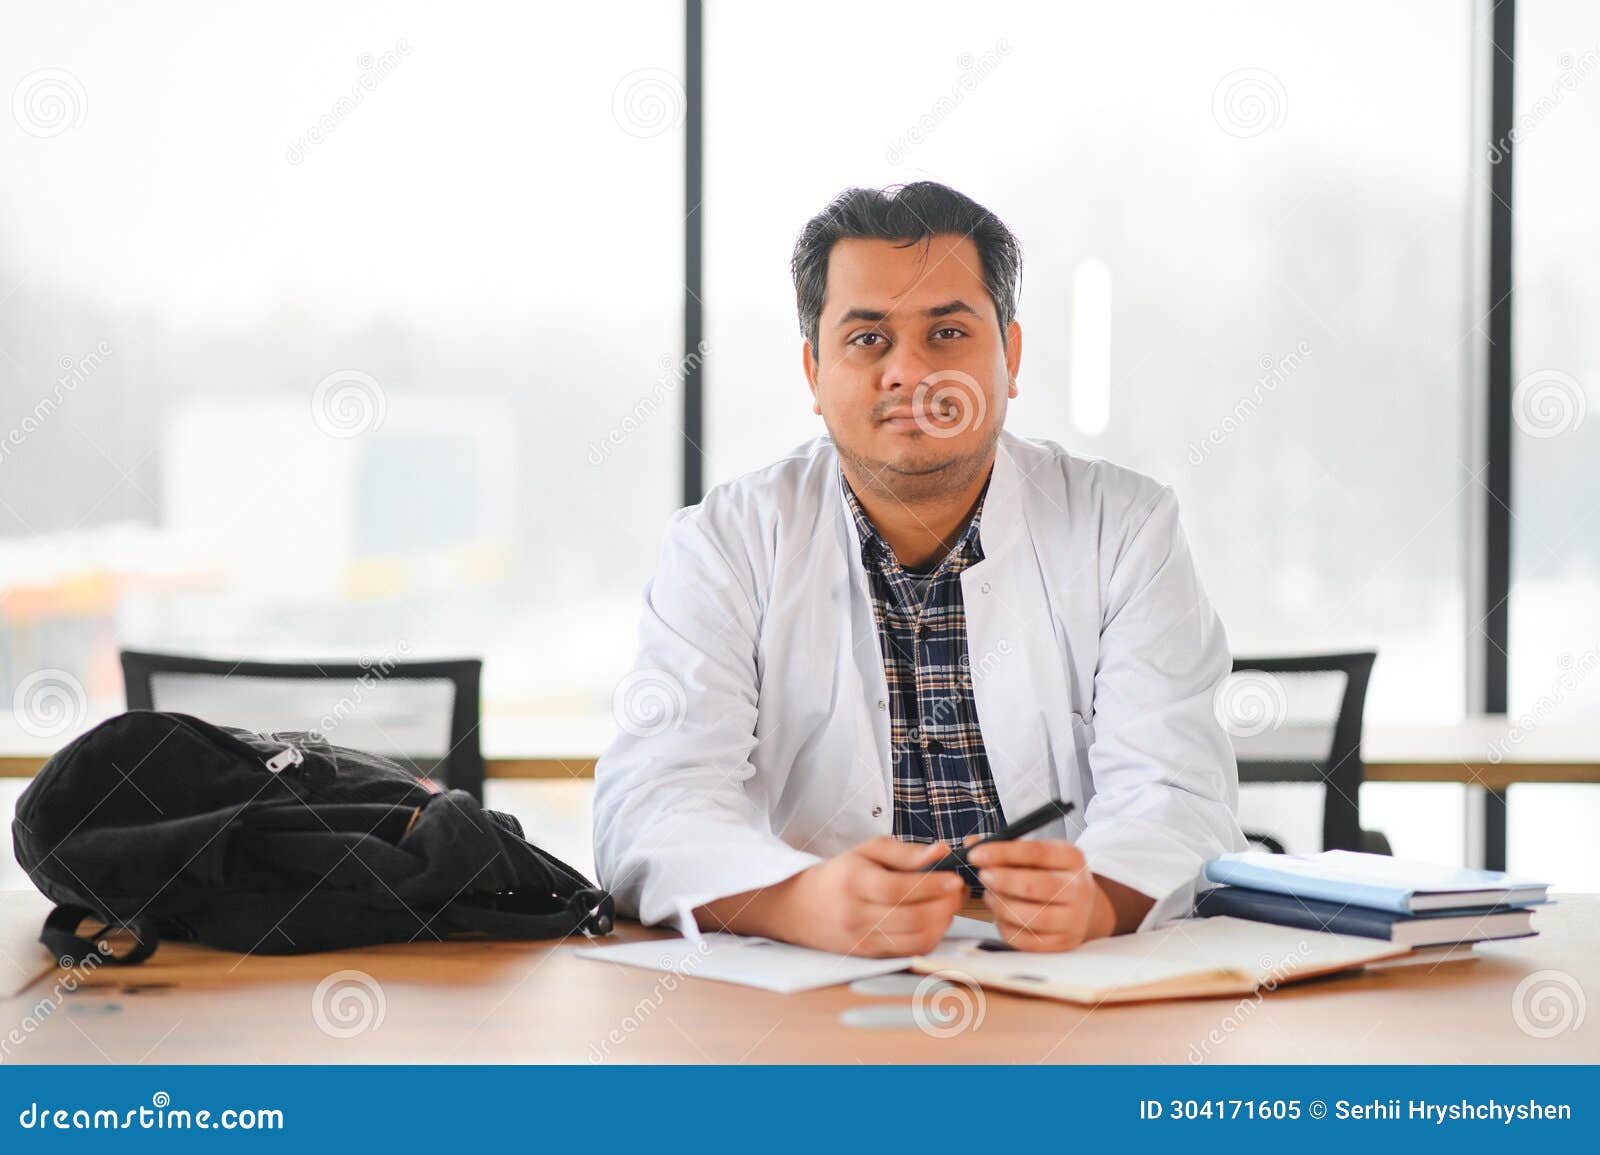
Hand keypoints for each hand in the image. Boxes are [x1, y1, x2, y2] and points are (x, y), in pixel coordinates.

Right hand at [695, 837, 966, 957]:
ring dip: (943, 923)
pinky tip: (935, 920)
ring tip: (949, 904)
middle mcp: (857, 915)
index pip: (899, 889)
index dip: (933, 885)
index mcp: (854, 882)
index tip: (956, 878)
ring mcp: (863, 940)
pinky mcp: (870, 956)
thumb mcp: (867, 851)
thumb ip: (905, 852)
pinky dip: (930, 937)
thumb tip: (941, 851)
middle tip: (958, 890)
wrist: (800, 907)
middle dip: (945, 905)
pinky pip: (910, 951)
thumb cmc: (840, 874)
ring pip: (916, 940)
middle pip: (912, 919)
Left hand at [965, 837, 1116, 951]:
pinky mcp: (1063, 943)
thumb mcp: (1036, 855)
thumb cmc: (1049, 875)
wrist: (1081, 906)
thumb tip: (971, 843)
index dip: (1003, 853)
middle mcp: (1079, 889)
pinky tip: (1000, 916)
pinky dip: (1006, 927)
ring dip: (1000, 905)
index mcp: (1072, 858)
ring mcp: (1073, 919)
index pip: (1037, 852)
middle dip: (1001, 880)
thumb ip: (1004, 848)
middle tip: (982, 876)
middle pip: (1034, 885)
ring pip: (1029, 916)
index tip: (976, 854)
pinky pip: (1026, 939)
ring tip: (990, 896)